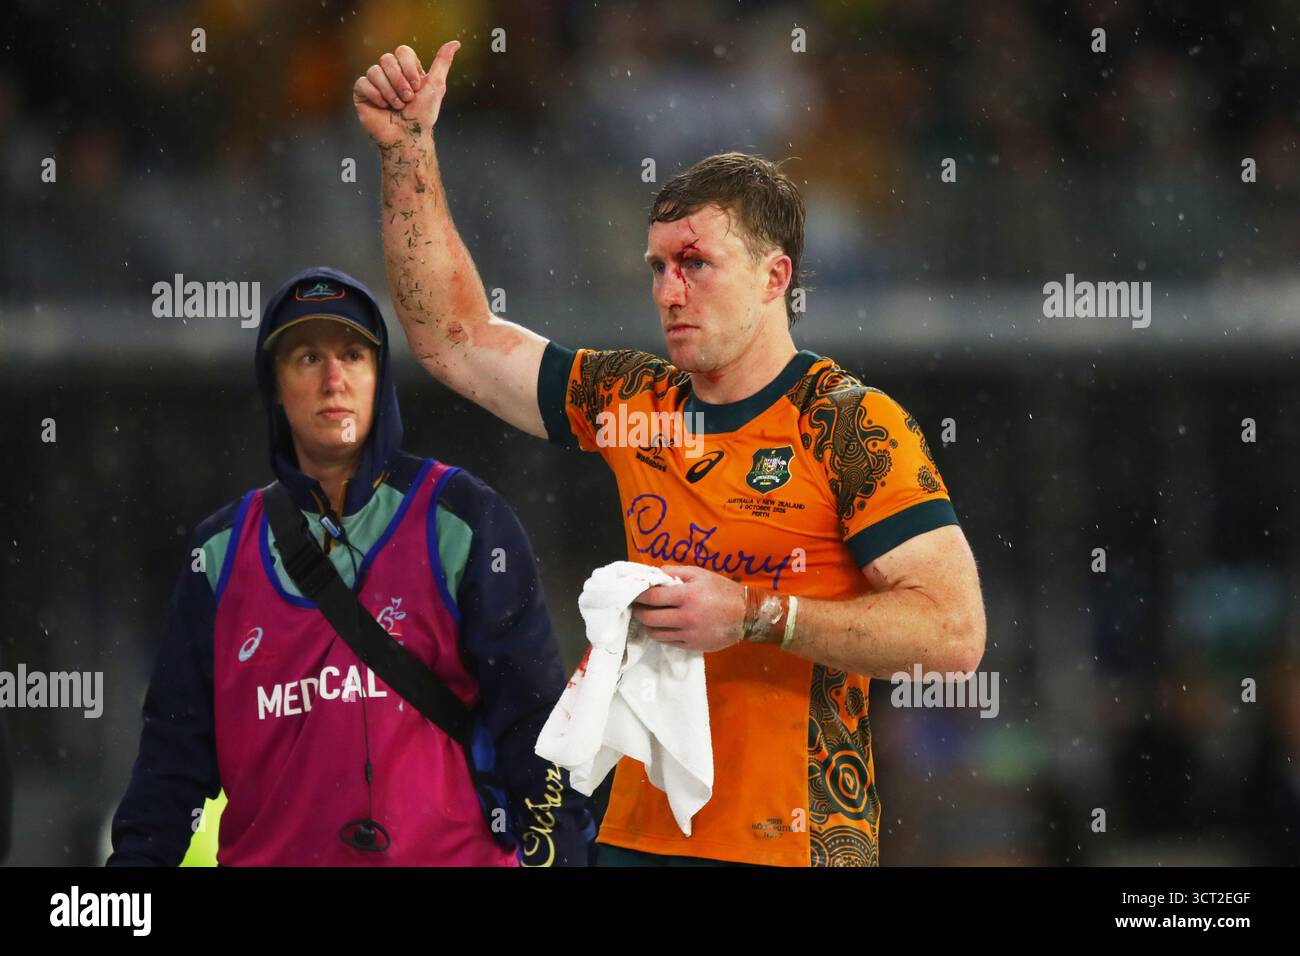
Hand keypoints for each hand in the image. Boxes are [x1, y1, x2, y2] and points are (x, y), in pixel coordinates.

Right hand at [353, 41, 459, 147]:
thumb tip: (456, 43)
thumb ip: (443, 63)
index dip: (409, 68)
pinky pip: (362, 82)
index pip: (402, 51)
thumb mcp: (436, 86)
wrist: (408, 138)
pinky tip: (383, 107)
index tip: (417, 87)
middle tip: (408, 99)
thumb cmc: (422, 116)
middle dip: (399, 82)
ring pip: (374, 71)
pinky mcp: (362, 93)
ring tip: (397, 106)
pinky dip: (376, 96)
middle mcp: (390, 73)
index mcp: (406, 69)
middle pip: (387, 59)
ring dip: (390, 92)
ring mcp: (375, 82)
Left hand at [630, 565, 745, 652]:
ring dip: (648, 625)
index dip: (639, 595)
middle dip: (639, 612)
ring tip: (648, 617)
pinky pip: (668, 642)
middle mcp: (687, 617)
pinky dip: (661, 634)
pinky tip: (662, 626)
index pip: (652, 597)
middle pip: (650, 618)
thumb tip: (654, 575)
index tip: (633, 593)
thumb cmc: (722, 591)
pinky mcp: (692, 646)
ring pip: (656, 633)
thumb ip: (675, 571)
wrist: (746, 615)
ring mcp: (689, 634)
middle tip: (636, 606)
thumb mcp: (700, 574)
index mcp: (688, 596)